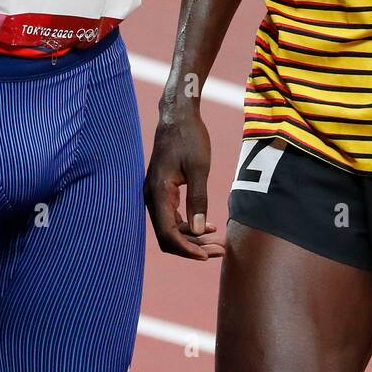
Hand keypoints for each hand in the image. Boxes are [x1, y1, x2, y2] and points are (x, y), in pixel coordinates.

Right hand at [144, 105, 224, 260]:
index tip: (207, 256)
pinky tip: (208, 226)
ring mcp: (155, 194)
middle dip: (193, 247)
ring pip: (171, 228)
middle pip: (168, 235)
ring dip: (192, 238)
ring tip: (217, 242)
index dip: (186, 249)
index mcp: (158, 192)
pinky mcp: (162, 190)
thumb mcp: (198, 169)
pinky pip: (173, 216)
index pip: (168, 233)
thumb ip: (198, 200)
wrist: (178, 116)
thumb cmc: (189, 138)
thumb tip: (198, 231)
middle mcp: (151, 196)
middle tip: (220, 251)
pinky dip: (189, 225)